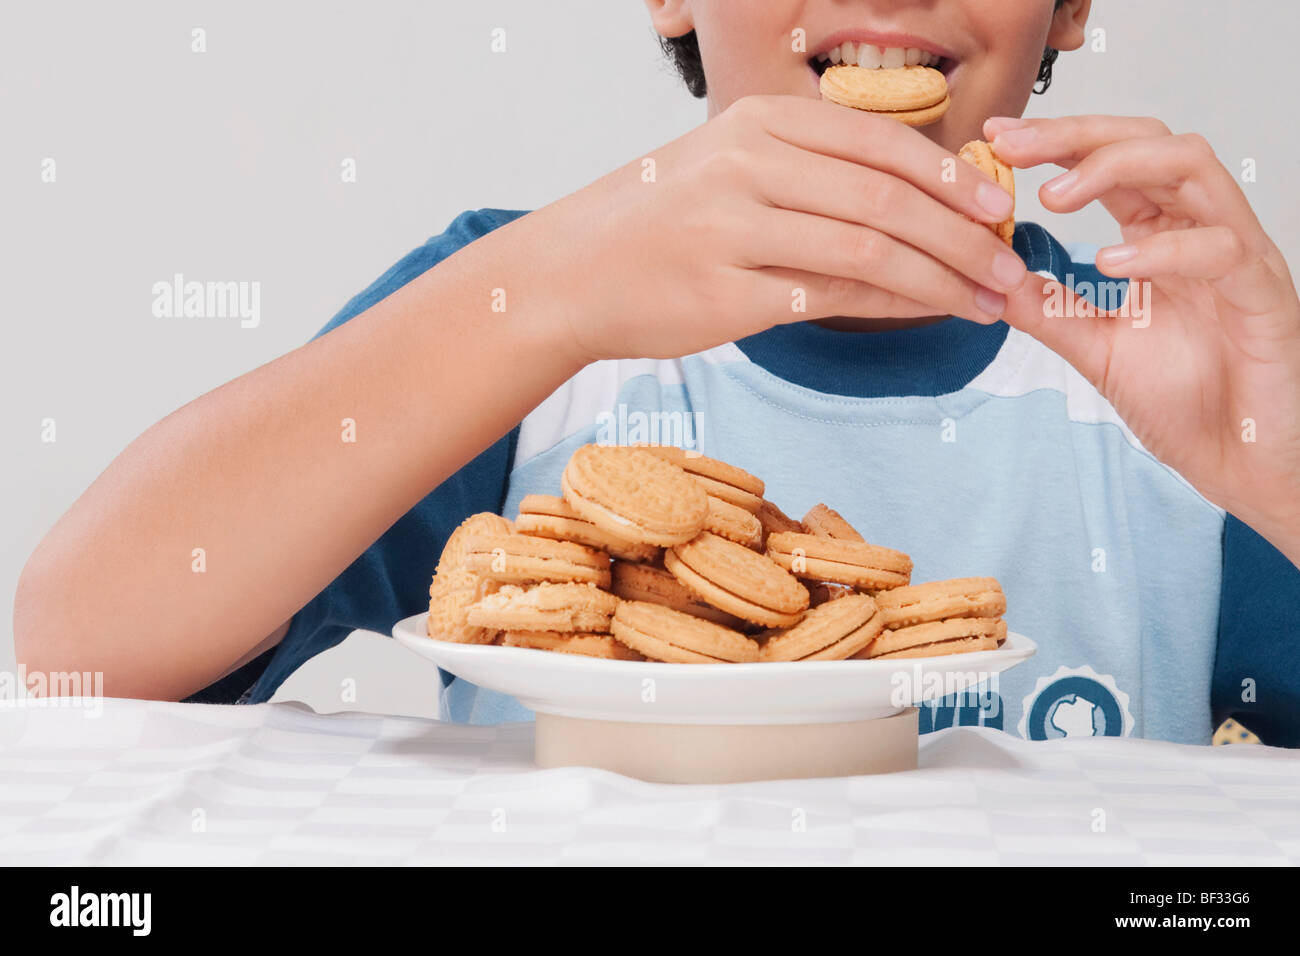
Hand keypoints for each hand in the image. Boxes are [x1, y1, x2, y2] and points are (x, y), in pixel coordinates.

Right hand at [516, 94, 1025, 362]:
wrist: (571, 275)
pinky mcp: (726, 293)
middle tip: (1011, 267)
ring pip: (869, 249)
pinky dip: (891, 307)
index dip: (953, 178)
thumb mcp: (728, 169)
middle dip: (965, 237)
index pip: (881, 143)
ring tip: (988, 301)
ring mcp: (734, 228)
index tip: (999, 209)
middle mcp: (749, 165)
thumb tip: (912, 202)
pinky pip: (831, 298)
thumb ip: (810, 175)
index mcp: (758, 123)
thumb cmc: (657, 224)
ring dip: (942, 279)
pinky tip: (926, 315)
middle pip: (888, 198)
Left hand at [987, 115, 1299, 557]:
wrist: (1241, 463)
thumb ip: (1049, 312)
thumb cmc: (1186, 405)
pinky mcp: (1261, 292)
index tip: (997, 141)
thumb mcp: (1097, 351)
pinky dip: (1161, 249)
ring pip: (1192, 166)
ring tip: (1053, 197)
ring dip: (1116, 169)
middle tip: (1013, 146)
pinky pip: (1220, 248)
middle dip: (1077, 135)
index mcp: (1163, 238)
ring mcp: (1236, 255)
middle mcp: (1201, 231)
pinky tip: (1110, 262)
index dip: (1058, 143)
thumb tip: (989, 280)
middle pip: (1150, 141)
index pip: (1115, 163)